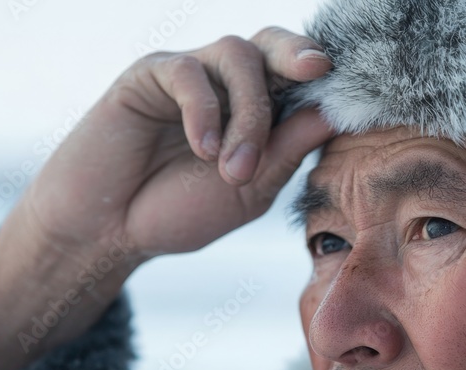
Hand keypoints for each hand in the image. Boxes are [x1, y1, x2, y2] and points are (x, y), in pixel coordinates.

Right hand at [0, 27, 334, 369]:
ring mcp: (190, 76)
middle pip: (273, 44)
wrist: (108, 230)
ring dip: (248, 114)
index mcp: (259, 109)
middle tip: (318, 70)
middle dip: (299, 53)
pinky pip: (188, 71)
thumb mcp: (248, 191)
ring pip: (237, 56)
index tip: (356, 88)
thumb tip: (333, 113)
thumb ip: (286, 151)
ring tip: (234, 169)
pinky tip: (203, 151)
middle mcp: (227, 84)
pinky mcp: (150, 75)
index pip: (299, 77)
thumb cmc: (177, 211)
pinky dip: (205, 110)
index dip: (327, 77)